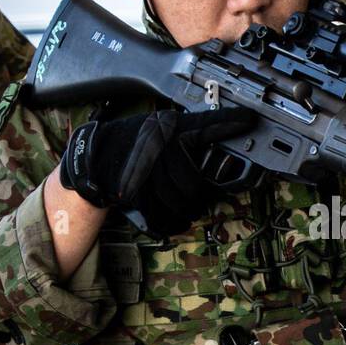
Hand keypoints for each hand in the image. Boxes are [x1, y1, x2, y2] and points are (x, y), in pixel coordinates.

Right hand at [59, 106, 256, 235]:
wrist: (96, 157)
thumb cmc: (134, 142)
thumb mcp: (160, 127)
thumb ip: (189, 131)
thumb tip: (224, 133)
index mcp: (169, 130)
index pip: (204, 126)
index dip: (228, 123)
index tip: (250, 120)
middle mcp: (160, 149)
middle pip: (193, 183)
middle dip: (198, 196)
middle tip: (199, 198)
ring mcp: (147, 173)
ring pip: (180, 202)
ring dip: (187, 211)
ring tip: (188, 209)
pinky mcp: (136, 194)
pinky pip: (162, 216)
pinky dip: (172, 223)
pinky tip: (177, 220)